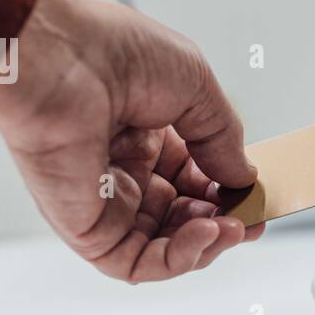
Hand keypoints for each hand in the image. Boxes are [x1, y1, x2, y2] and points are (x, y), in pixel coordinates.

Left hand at [0, 0, 261, 281]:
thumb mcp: (196, 85)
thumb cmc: (112, 52)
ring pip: (165, 247)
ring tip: (233, 227)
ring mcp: (105, 200)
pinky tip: (205, 233)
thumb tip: (245, 178)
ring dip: (207, 245)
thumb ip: (223, 138)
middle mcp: (124, 169)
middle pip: (183, 217)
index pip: (195, 179)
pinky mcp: (85, 227)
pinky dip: (178, 259)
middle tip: (252, 218)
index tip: (257, 196)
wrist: (57, 57)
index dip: (227, 191)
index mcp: (145, 134)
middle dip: (223, 222)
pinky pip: (136, 262)